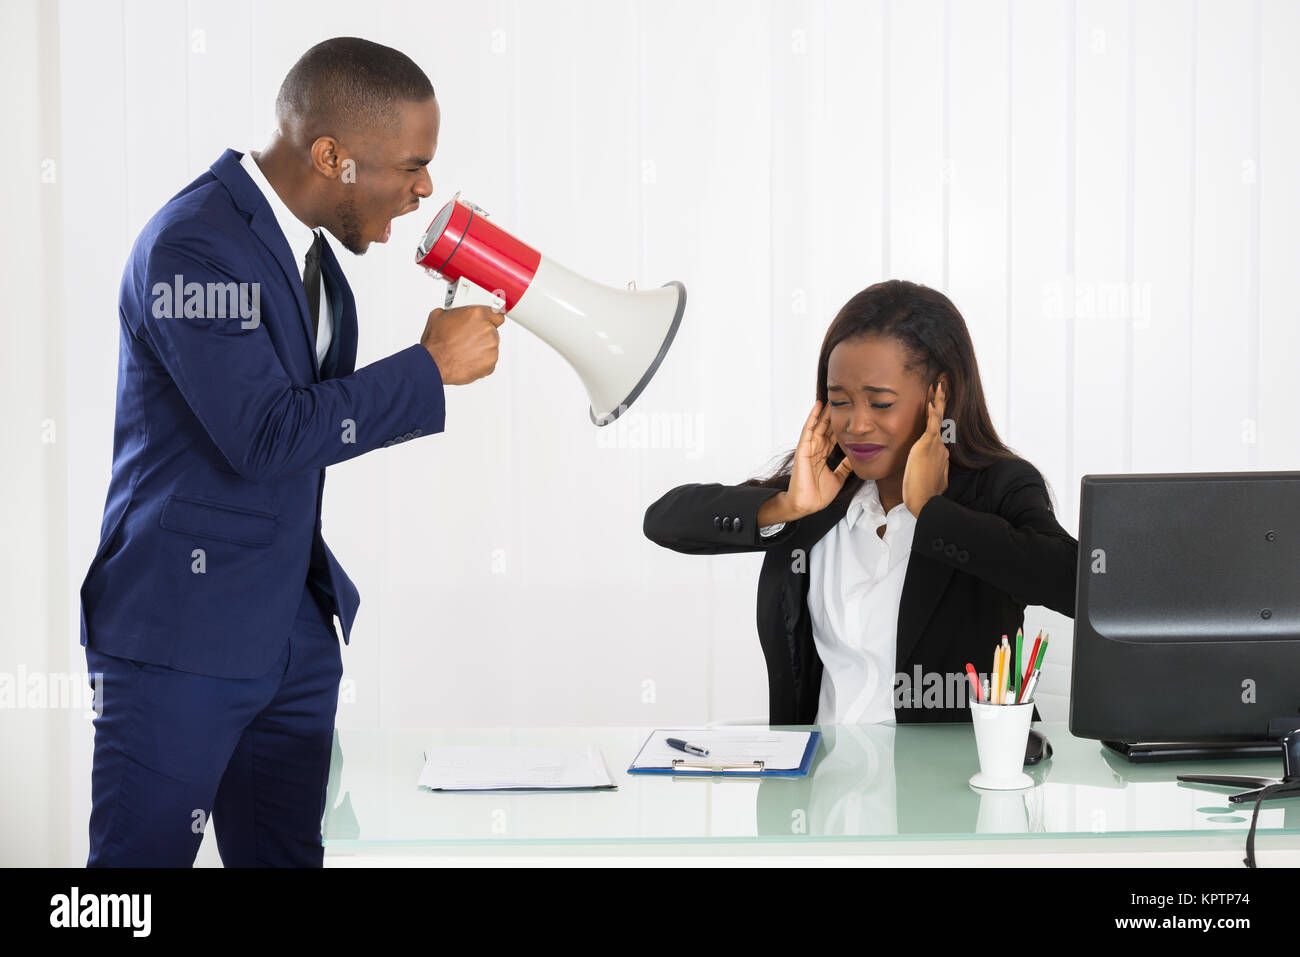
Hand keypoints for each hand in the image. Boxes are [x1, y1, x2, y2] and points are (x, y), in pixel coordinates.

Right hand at [420, 304, 504, 384]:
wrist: (435, 364)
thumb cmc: (437, 344)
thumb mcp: (439, 316)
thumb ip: (454, 312)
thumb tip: (455, 313)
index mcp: (477, 314)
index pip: (496, 314)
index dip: (490, 319)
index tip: (489, 322)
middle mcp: (487, 329)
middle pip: (493, 330)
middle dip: (482, 334)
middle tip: (468, 339)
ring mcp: (491, 346)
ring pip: (491, 346)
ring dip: (482, 348)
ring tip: (466, 351)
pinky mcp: (491, 362)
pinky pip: (490, 360)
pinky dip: (482, 361)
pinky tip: (468, 359)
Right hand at [783, 400, 854, 519]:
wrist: (806, 505)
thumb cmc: (818, 495)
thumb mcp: (838, 478)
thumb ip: (845, 467)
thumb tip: (856, 457)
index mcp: (823, 456)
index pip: (834, 437)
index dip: (841, 425)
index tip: (850, 414)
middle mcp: (816, 450)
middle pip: (827, 428)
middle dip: (834, 415)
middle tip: (844, 399)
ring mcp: (809, 448)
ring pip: (818, 425)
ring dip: (824, 412)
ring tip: (831, 396)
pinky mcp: (803, 449)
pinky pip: (808, 430)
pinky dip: (812, 418)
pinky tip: (817, 406)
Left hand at [902, 379, 948, 517]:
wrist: (924, 504)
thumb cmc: (921, 495)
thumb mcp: (926, 480)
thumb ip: (928, 472)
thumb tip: (930, 473)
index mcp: (938, 453)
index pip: (936, 428)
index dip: (936, 414)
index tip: (935, 401)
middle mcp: (939, 447)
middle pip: (940, 419)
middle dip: (940, 401)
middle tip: (941, 383)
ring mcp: (935, 446)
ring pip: (938, 418)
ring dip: (938, 400)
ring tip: (938, 383)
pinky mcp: (928, 448)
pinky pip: (932, 426)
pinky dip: (932, 412)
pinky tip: (931, 400)